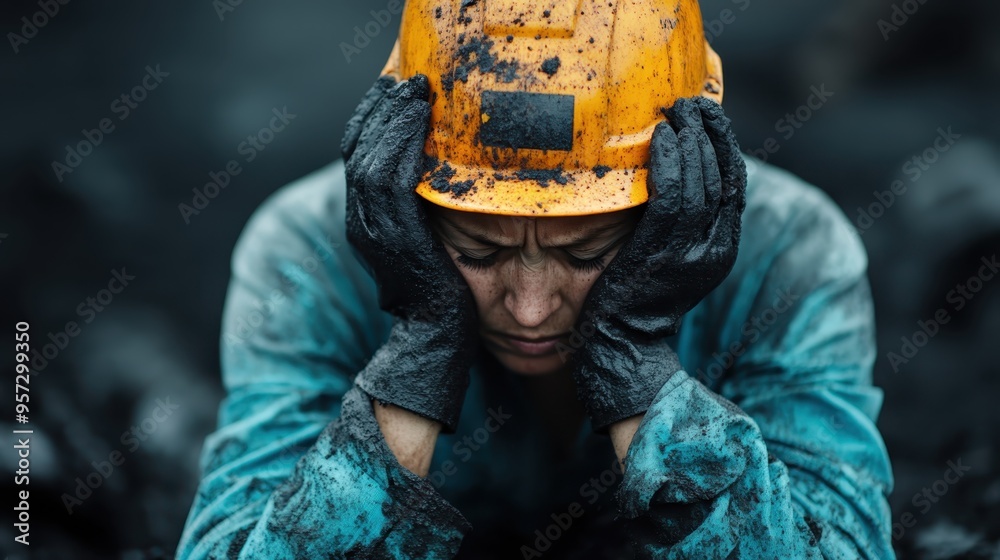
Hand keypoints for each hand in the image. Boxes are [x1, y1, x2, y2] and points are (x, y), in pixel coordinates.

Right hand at [343, 74, 478, 431]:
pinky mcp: (398, 242)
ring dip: (393, 121)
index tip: (396, 88)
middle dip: (381, 110)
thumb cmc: (444, 293)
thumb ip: (426, 207)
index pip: (357, 155)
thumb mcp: (430, 241)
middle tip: (407, 80)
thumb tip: (447, 168)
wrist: (437, 344)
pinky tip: (424, 124)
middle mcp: (362, 223)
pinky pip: (393, 184)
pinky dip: (404, 148)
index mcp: (366, 220)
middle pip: (358, 150)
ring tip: (416, 91)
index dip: (373, 118)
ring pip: (371, 161)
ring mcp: (375, 233)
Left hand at [571, 97, 746, 430]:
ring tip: (675, 112)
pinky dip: (668, 164)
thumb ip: (681, 219)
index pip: (735, 183)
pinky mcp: (660, 254)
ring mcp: (690, 253)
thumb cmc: (637, 294)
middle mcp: (715, 249)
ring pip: (701, 183)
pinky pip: (671, 199)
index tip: (709, 114)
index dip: (725, 143)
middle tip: (691, 102)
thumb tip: (675, 171)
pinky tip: (659, 139)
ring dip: (690, 141)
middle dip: (711, 132)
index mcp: (724, 247)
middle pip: (724, 176)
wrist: (622, 347)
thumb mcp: (671, 254)